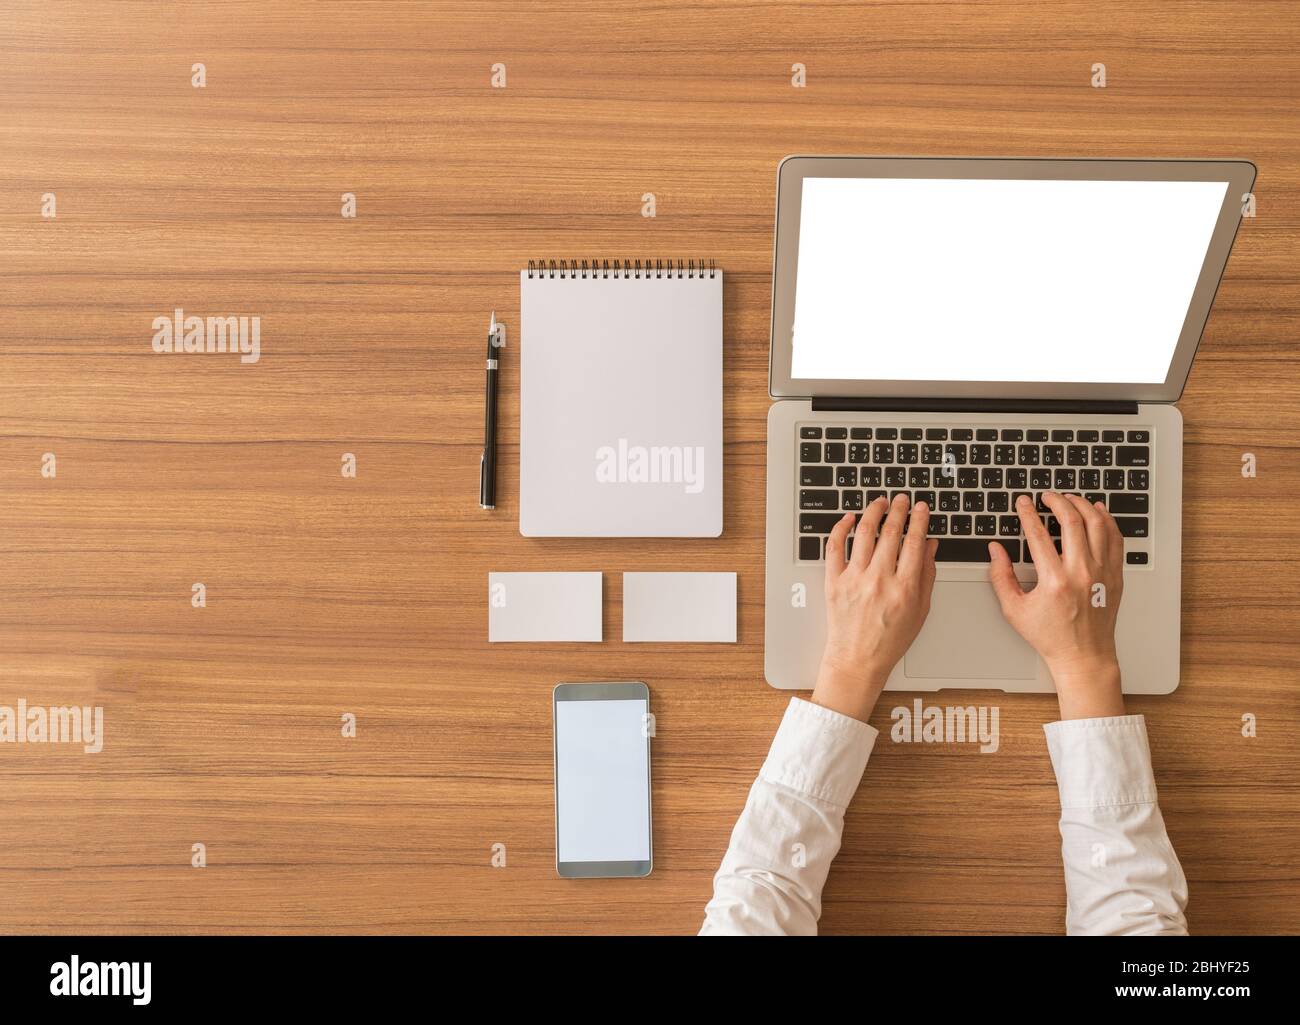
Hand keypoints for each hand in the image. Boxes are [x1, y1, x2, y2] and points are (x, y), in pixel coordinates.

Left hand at [812, 494, 938, 721]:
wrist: (858, 659)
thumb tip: (930, 544)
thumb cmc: (890, 639)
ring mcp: (854, 580)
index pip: (914, 542)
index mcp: (904, 588)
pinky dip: (840, 529)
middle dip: (899, 510)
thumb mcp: (920, 610)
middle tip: (902, 499)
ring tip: (880, 503)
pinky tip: (848, 518)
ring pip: (864, 533)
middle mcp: (879, 580)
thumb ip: (927, 575)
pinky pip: (834, 547)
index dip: (919, 520)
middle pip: (890, 533)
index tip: (921, 508)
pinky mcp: (834, 582)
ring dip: (873, 512)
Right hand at [987, 492, 1126, 719]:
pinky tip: (1097, 512)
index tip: (1023, 502)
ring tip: (1071, 498)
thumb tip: (995, 550)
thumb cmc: (1050, 636)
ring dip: (1082, 506)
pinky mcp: (1115, 576)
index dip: (1028, 514)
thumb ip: (1000, 577)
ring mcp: (1102, 573)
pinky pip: (1115, 539)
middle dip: (1058, 501)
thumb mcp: (1014, 610)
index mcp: (1054, 582)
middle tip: (1048, 496)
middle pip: (1072, 522)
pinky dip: (1107, 520)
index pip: (1039, 536)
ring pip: (1098, 525)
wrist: (1084, 655)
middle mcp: (1081, 573)